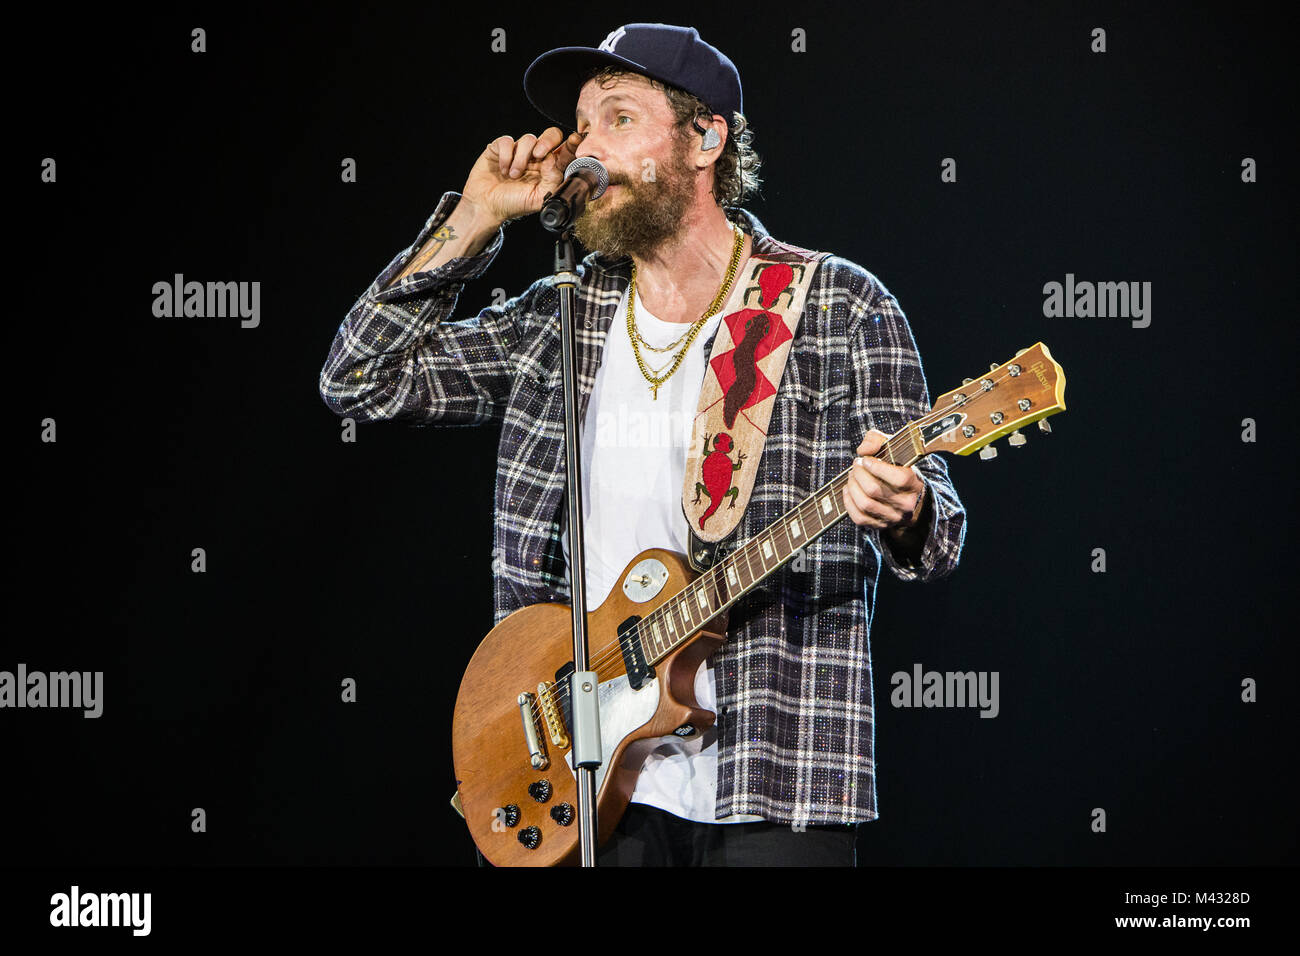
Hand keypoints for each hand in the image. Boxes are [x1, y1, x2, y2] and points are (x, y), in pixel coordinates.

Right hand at [462, 127, 583, 226]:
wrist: (486, 206)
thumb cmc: (512, 204)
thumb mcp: (538, 198)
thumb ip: (552, 181)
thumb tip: (555, 161)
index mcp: (548, 169)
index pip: (564, 152)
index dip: (571, 144)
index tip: (575, 140)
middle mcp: (536, 157)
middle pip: (551, 135)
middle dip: (547, 142)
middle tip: (539, 155)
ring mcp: (519, 151)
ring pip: (529, 139)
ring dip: (521, 159)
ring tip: (514, 175)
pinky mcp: (501, 147)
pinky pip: (508, 141)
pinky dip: (506, 156)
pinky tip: (503, 170)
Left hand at [842, 429, 925, 530]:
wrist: (909, 497)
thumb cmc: (897, 468)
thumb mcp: (893, 449)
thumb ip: (877, 440)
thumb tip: (863, 450)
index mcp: (913, 484)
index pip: (898, 478)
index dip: (877, 468)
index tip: (865, 460)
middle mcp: (905, 503)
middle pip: (875, 491)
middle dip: (859, 475)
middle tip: (856, 465)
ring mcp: (893, 517)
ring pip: (865, 504)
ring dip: (852, 487)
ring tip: (851, 476)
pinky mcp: (880, 525)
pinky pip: (859, 518)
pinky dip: (848, 502)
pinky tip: (848, 490)